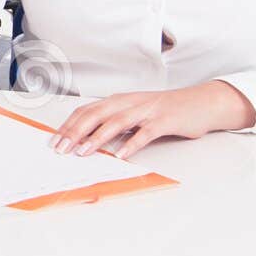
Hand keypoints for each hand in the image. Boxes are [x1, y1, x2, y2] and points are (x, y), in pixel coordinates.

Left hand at [51, 81, 254, 159]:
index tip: (54, 141)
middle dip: (75, 132)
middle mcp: (129, 102)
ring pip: (116, 122)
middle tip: (62, 148)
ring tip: (83, 152)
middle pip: (96, 115)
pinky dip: (131, 144)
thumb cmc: (164, 110)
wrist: (201, 102)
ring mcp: (147, 110)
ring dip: (97, 138)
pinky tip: (121, 155)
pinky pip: (145, 133)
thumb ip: (114, 123)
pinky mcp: (164, 121)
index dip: (69, 125)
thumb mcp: (135, 113)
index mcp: (118, 100)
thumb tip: (87, 139)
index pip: (87, 111)